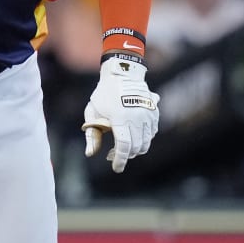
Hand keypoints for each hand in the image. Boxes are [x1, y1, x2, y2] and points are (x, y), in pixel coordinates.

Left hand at [82, 56, 159, 172]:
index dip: (120, 160)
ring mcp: (147, 115)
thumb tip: (90, 154)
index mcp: (120, 118)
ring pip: (145, 143)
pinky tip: (132, 135)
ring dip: (135, 149)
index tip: (116, 168)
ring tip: (123, 146)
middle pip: (136, 147)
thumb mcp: (92, 112)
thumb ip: (92, 135)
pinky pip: (151, 134)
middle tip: (113, 155)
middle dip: (125, 156)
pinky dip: (143, 139)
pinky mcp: (154, 113)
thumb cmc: (103, 95)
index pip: (124, 146)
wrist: (122, 74)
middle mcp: (136, 118)